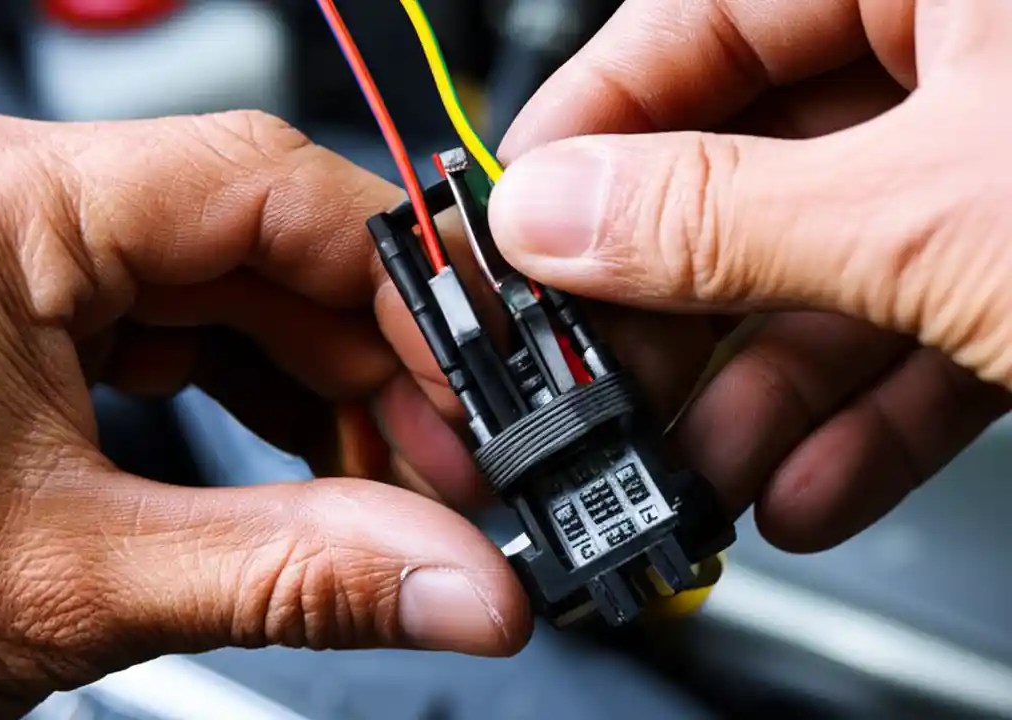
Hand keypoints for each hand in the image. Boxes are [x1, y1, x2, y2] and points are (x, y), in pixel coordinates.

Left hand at [0, 76, 527, 718]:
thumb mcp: (64, 588)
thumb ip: (297, 574)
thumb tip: (460, 585)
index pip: (258, 184)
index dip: (396, 292)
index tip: (468, 384)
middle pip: (230, 234)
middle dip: (351, 365)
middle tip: (432, 478)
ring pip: (182, 272)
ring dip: (288, 379)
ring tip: (358, 488)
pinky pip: (117, 298)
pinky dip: (205, 378)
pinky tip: (264, 451)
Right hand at [489, 1, 1011, 552]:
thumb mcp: (937, 217)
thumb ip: (724, 217)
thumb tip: (552, 216)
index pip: (702, 19)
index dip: (594, 129)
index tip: (522, 233)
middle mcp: (967, 53)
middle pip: (758, 165)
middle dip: (679, 308)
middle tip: (603, 382)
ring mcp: (1005, 167)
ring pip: (837, 269)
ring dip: (758, 394)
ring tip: (696, 470)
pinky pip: (930, 331)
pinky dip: (866, 421)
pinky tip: (811, 488)